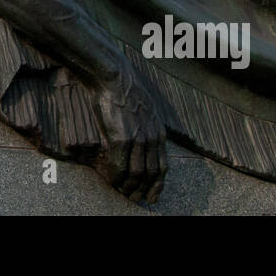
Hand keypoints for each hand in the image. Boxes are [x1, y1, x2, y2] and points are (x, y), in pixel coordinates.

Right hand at [95, 75, 166, 203]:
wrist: (113, 77)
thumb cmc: (125, 91)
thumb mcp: (145, 110)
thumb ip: (147, 127)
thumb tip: (142, 143)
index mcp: (159, 132)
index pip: (163, 166)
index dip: (158, 184)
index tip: (153, 196)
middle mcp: (152, 138)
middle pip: (151, 173)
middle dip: (144, 190)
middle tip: (135, 198)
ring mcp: (137, 139)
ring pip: (136, 173)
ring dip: (129, 187)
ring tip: (123, 192)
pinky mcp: (121, 138)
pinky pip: (120, 166)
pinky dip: (116, 177)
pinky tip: (112, 180)